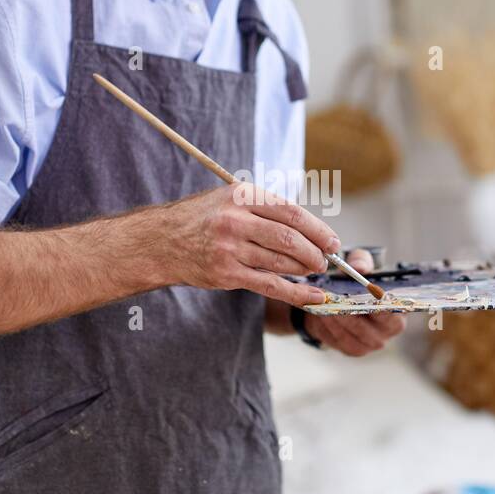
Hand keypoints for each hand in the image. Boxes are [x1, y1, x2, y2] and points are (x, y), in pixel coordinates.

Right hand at [161, 182, 337, 308]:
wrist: (162, 241)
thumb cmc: (202, 219)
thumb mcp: (229, 198)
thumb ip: (264, 208)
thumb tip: (309, 228)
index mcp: (242, 196)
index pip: (291, 213)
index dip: (317, 229)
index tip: (332, 242)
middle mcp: (236, 220)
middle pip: (290, 238)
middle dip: (315, 252)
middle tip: (324, 261)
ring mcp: (230, 248)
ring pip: (281, 262)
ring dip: (304, 270)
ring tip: (313, 272)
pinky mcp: (226, 273)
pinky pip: (269, 285)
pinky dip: (296, 293)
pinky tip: (313, 297)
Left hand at [302, 248, 406, 356]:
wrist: (343, 299)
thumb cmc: (359, 281)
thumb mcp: (360, 264)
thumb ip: (361, 262)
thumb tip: (359, 269)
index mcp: (398, 313)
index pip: (391, 312)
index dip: (377, 304)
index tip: (363, 293)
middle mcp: (387, 333)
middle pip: (367, 326)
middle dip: (349, 312)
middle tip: (335, 299)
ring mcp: (370, 344)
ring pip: (350, 333)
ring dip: (335, 319)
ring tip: (324, 305)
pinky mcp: (353, 350)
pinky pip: (338, 340)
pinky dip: (328, 328)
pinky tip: (321, 315)